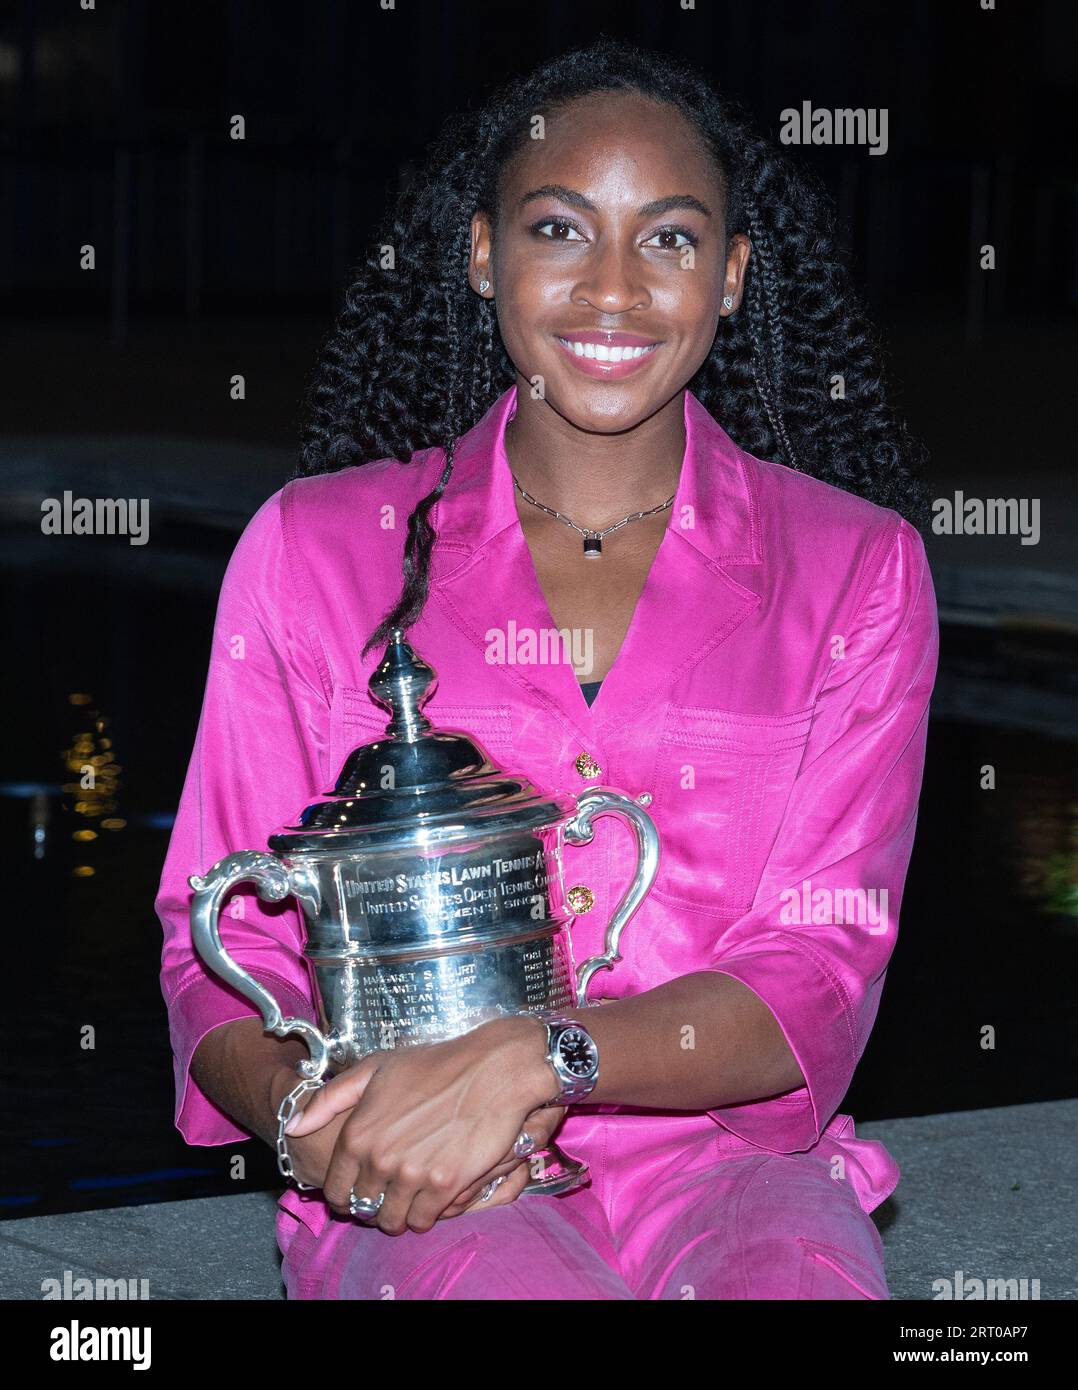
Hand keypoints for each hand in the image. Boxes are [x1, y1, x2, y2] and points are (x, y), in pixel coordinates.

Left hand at [282, 1016, 554, 1234]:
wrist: (491, 1069)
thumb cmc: (434, 1065)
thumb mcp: (375, 1069)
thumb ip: (330, 1099)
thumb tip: (294, 1126)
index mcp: (357, 1133)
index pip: (336, 1191)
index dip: (346, 1195)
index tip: (362, 1189)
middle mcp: (379, 1158)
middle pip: (365, 1209)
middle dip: (375, 1204)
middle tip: (391, 1191)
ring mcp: (412, 1174)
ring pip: (394, 1220)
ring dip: (400, 1213)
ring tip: (412, 1195)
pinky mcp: (445, 1185)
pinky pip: (426, 1219)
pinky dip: (429, 1212)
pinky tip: (435, 1192)